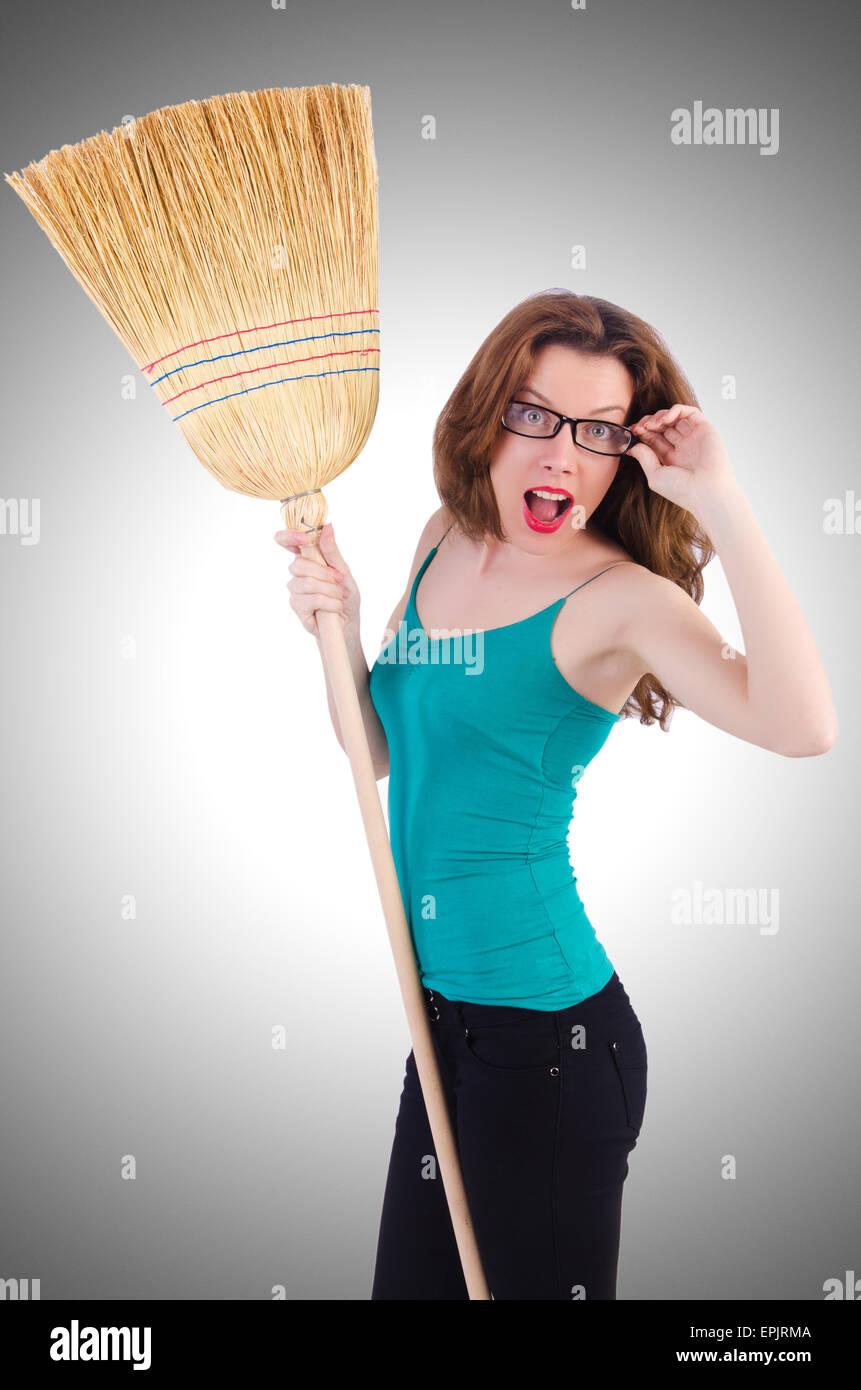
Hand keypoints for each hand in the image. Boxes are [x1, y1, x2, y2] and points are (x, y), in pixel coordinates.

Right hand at [273, 521, 359, 638]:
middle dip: (324, 573)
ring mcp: (295, 590)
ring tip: (341, 596)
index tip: (302, 537)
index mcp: (308, 558)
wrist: (348, 623)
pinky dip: (328, 602)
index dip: (289, 536)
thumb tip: (327, 527)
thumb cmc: (346, 596)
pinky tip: (335, 607)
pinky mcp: (297, 606)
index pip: (287, 541)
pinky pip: (309, 599)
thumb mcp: (344, 571)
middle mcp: (298, 573)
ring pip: (306, 583)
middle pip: (298, 564)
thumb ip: (332, 551)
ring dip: (329, 590)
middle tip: (340, 580)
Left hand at [627, 405, 737, 513]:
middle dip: (648, 423)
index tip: (632, 432)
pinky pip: (690, 412)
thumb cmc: (683, 490)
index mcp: (671, 458)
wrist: (706, 493)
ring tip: (651, 425)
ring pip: (675, 417)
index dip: (642, 432)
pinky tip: (665, 419)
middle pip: (663, 426)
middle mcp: (683, 447)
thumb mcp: (655, 475)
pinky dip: (676, 410)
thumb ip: (644, 457)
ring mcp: (694, 438)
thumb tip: (632, 446)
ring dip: (659, 416)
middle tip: (639, 427)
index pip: (654, 438)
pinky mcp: (705, 429)